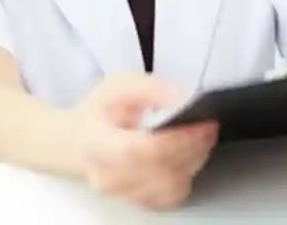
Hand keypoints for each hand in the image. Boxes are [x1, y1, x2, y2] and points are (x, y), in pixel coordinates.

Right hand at [70, 73, 218, 210]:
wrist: (78, 143)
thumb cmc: (99, 112)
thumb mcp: (118, 85)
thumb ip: (150, 88)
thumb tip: (183, 97)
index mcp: (97, 144)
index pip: (141, 151)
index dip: (178, 140)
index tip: (203, 124)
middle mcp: (108, 176)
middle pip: (161, 171)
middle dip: (193, 149)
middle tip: (208, 127)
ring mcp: (123, 194)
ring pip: (171, 187)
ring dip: (194, 162)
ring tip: (198, 139)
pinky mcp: (139, 202)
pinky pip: (172, 196)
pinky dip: (186, 175)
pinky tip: (186, 156)